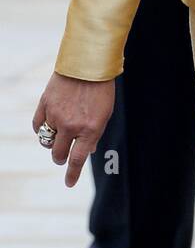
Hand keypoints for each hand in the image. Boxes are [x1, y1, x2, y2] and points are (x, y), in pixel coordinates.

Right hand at [33, 73, 115, 187]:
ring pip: (46, 141)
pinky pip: (37, 126)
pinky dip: (41, 129)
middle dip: (60, 158)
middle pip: (59, 154)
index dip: (72, 174)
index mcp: (90, 130)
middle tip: (62, 156)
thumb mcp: (104, 114)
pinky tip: (47, 126)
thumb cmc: (100, 90)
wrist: (87, 64)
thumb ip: (94, 134)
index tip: (68, 183)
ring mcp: (56, 116)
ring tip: (59, 135)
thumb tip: (87, 151)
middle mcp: (71, 126)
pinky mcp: (44, 105)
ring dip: (51, 142)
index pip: (77, 160)